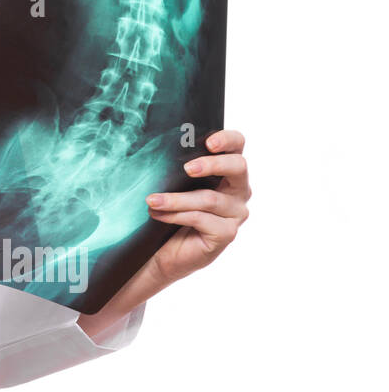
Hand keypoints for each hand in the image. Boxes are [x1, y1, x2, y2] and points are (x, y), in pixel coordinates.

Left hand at [144, 129, 250, 285]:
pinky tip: (157, 215)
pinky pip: (201, 218)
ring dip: (176, 199)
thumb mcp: (174, 184)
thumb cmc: (170, 211)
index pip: (238, 145)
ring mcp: (236, 213)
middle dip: (212, 164)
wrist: (164, 251)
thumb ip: (178, 167)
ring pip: (209, 198)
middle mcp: (238, 190)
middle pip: (238, 167)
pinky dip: (176, 215)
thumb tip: (158, 147)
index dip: (228, 139)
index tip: (209, 142)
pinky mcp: (227, 233)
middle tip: (187, 168)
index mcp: (228, 170)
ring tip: (152, 200)